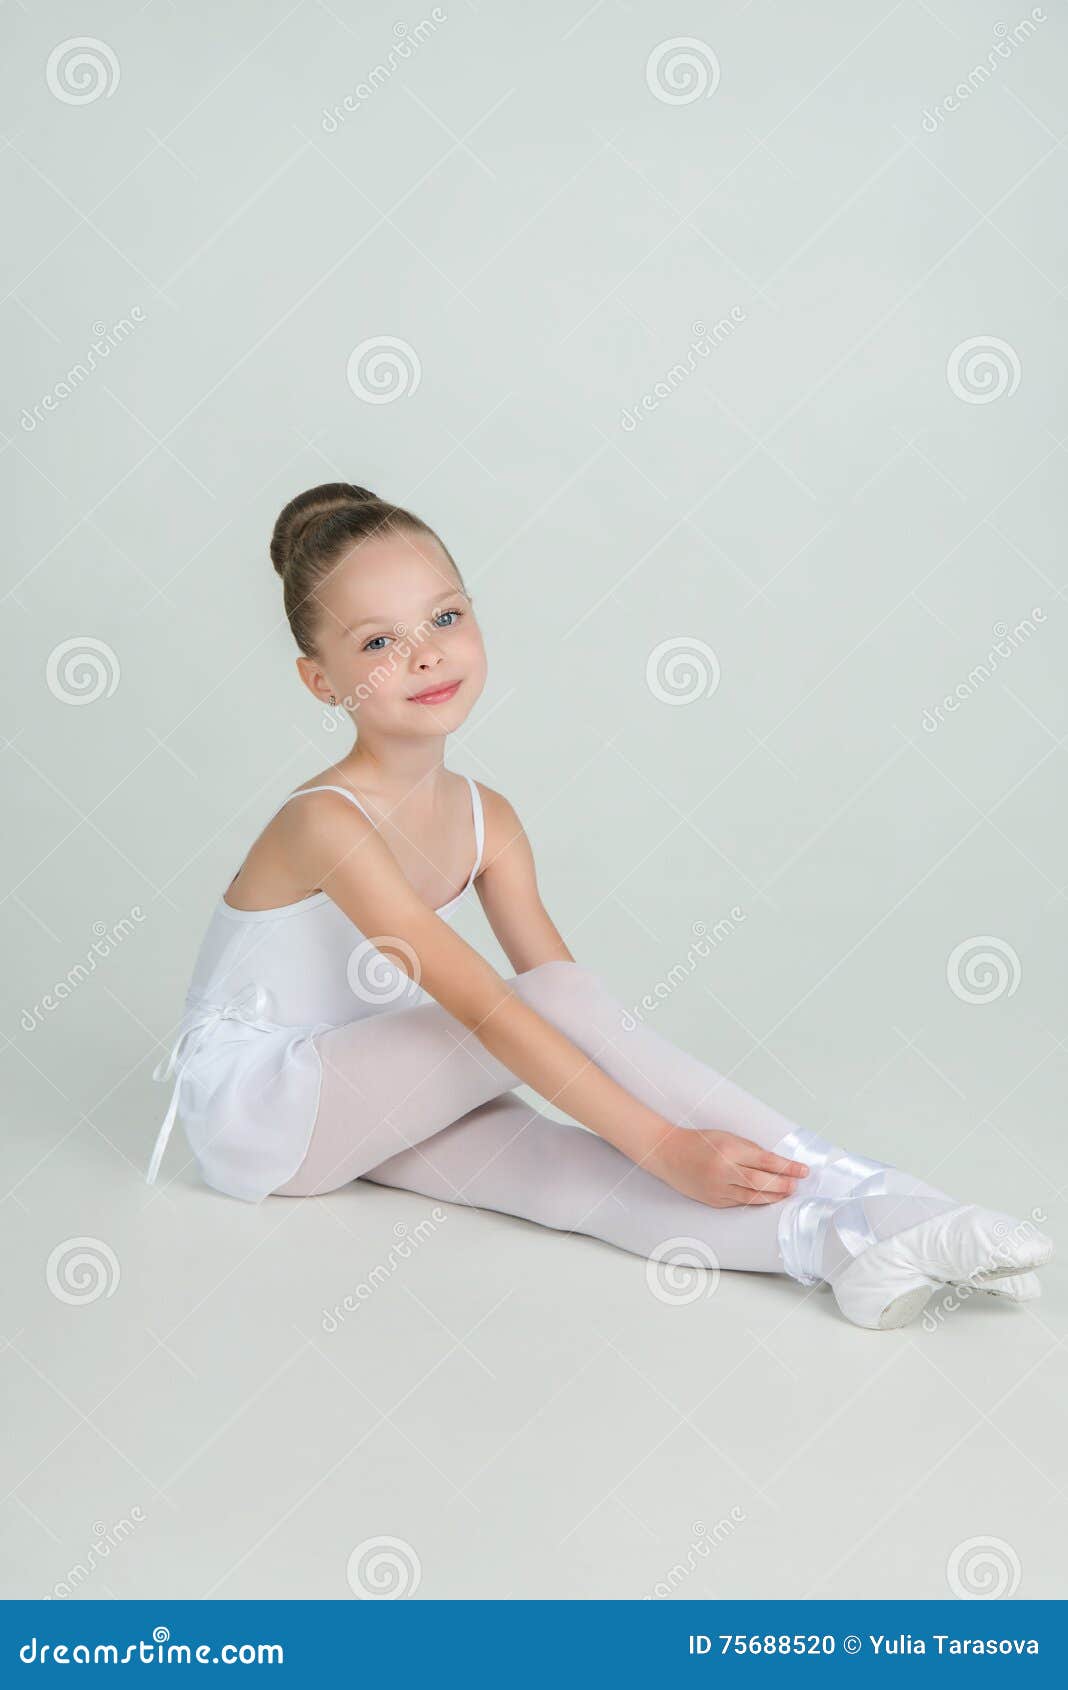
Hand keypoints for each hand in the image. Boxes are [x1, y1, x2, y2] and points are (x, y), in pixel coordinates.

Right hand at [644, 1124, 809, 1208]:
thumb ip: (751, 1150)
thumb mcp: (728, 1137)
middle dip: (783, 1184)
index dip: (788, 1167)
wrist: (668, 1153)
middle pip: (762, 1182)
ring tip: (786, 1193)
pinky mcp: (714, 1200)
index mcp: (729, 1150)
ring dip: (773, 1196)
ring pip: (753, 1197)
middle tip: (796, 1185)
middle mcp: (724, 1170)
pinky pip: (740, 1203)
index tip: (803, 1170)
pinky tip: (766, 1198)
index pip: (767, 1160)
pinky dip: (756, 1201)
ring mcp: (718, 1188)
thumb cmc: (698, 1141)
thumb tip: (775, 1164)